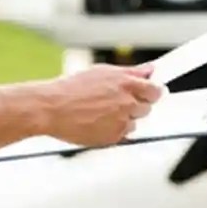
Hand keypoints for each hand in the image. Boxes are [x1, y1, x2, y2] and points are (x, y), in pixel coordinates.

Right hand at [41, 63, 164, 146]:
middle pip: (146, 107)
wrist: (51, 108)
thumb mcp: (102, 72)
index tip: (152, 92)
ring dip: (124, 118)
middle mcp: (126, 103)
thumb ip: (131, 72)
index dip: (153, 91)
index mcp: (126, 83)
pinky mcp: (113, 137)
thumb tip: (150, 70)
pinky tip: (97, 122)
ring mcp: (121, 122)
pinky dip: (114, 130)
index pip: (155, 90)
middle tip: (116, 101)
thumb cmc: (71, 88)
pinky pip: (123, 135)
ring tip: (101, 112)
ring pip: (134, 122)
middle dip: (136, 104)